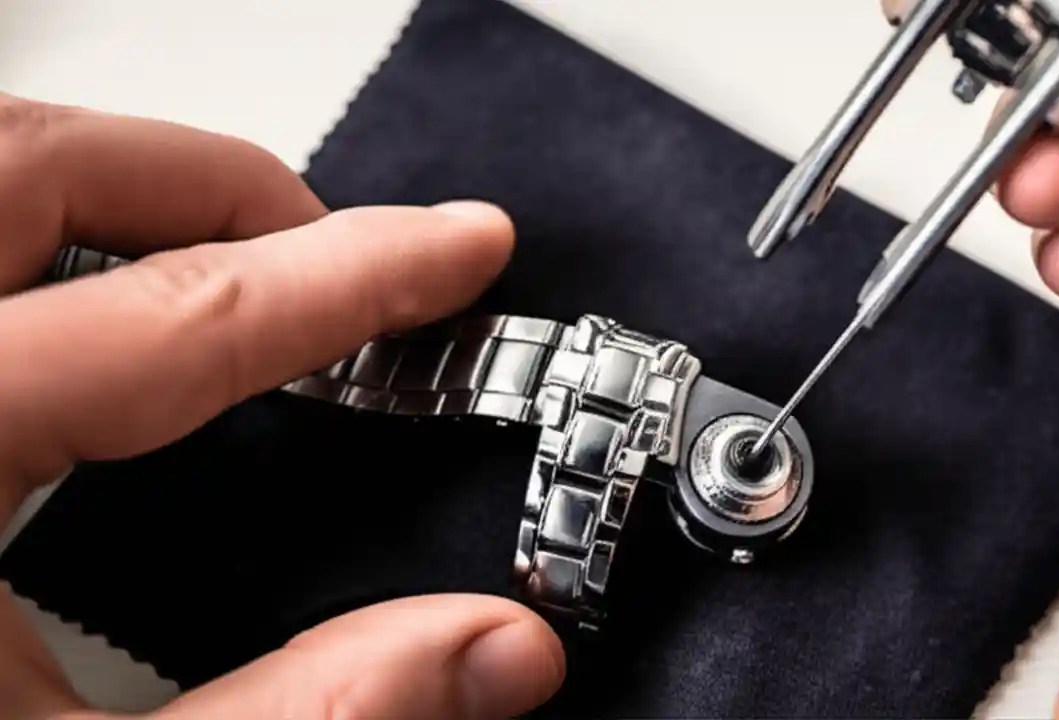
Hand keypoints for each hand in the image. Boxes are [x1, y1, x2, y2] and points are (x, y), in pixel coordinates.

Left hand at [0, 95, 564, 718]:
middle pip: (35, 169)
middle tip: (341, 243)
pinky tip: (106, 307)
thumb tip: (494, 652)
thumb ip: (308, 712)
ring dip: (119, 185)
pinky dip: (47, 236)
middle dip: (219, 185)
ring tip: (237, 248)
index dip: (352, 274)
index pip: (182, 314)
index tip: (457, 244)